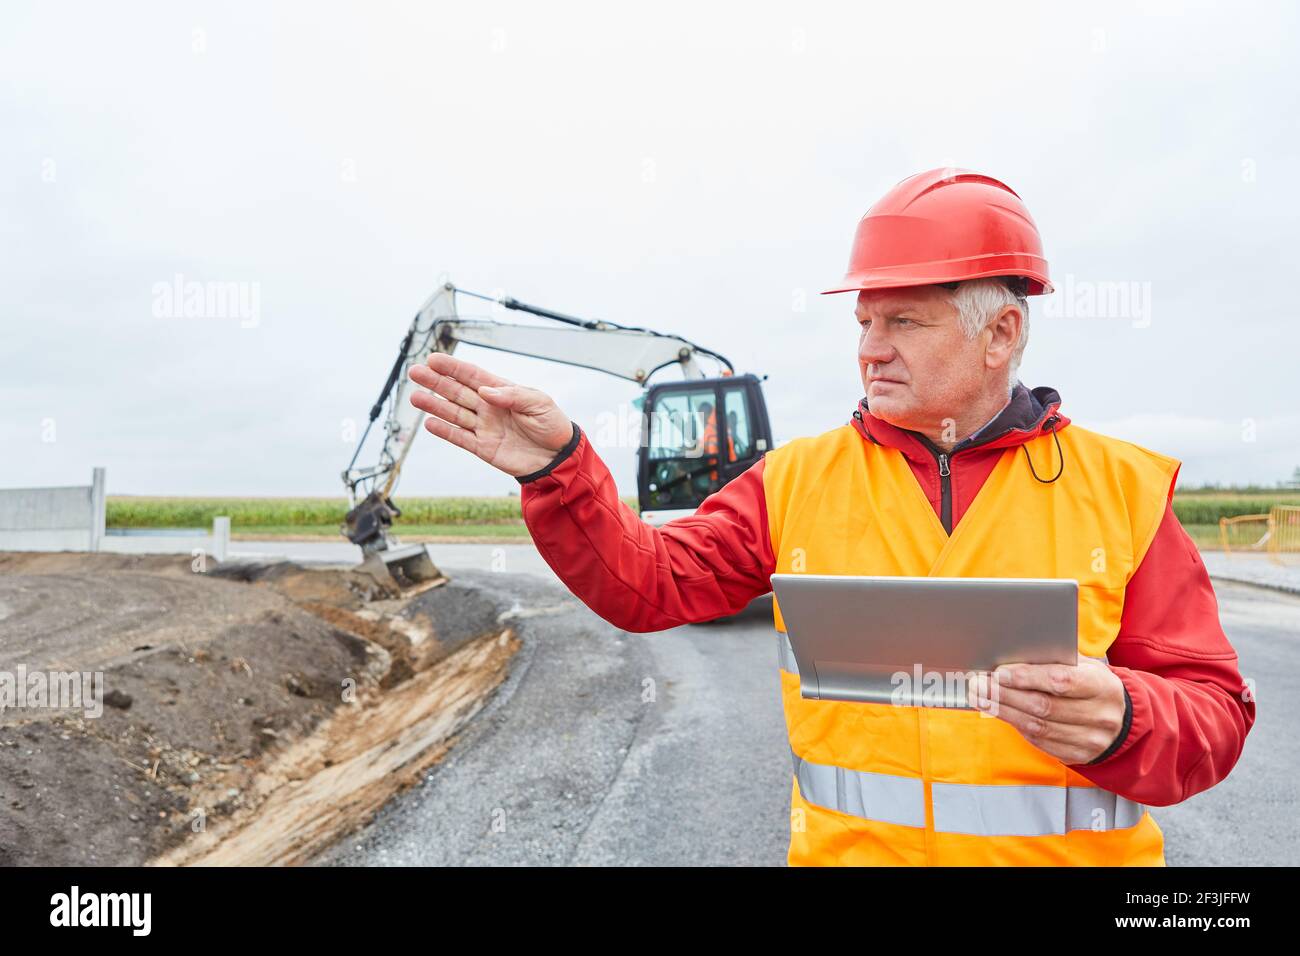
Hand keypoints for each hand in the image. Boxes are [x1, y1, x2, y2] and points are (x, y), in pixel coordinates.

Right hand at [408, 353, 573, 477]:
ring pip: (454, 413)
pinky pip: (460, 438)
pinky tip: (429, 423)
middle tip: (415, 372)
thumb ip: (512, 396)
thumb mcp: (539, 403)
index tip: (434, 359)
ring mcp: (484, 427)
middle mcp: (489, 407)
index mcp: (502, 391)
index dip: (453, 368)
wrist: (558, 457)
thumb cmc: (552, 424)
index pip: (473, 376)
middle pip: (457, 392)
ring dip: (434, 405)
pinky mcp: (483, 448)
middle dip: (436, 382)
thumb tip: (484, 391)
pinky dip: (445, 431)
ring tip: (414, 396)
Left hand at [966, 657, 1127, 764]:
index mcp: (1103, 687)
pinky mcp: (1078, 755)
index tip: (1000, 672)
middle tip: (979, 684)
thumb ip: (1055, 661)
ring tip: (981, 697)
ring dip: (1002, 711)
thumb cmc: (1092, 685)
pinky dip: (1015, 725)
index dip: (1027, 677)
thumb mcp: (1085, 667)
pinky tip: (999, 712)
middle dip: (1005, 694)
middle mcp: (1100, 716)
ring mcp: (1090, 740)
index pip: (1061, 681)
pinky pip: (1040, 741)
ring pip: (1037, 727)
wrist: (1122, 720)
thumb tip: (1012, 657)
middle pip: (1043, 707)